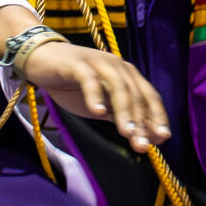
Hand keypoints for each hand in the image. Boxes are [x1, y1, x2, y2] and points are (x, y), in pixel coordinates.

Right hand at [18, 41, 170, 152]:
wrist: (42, 60)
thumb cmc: (74, 85)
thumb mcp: (102, 105)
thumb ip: (122, 117)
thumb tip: (146, 138)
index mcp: (128, 76)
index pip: (149, 97)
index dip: (157, 117)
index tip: (163, 138)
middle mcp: (118, 67)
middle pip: (135, 95)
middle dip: (141, 121)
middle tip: (143, 145)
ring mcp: (99, 63)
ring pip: (118, 87)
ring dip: (124, 111)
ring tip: (127, 133)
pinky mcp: (78, 64)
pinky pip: (90, 80)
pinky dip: (95, 95)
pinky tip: (97, 112)